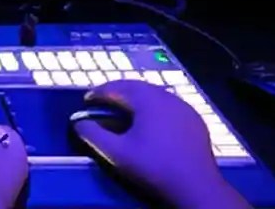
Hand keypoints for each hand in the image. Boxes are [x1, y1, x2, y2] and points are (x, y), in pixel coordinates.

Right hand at [73, 80, 249, 208]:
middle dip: (117, 92)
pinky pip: (169, 106)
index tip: (86, 100)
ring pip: (154, 95)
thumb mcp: (116, 153)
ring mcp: (184, 107)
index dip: (98, 93)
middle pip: (136, 87)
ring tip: (123, 111)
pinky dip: (154, 109)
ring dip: (136, 100)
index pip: (116, 87)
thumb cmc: (154, 166)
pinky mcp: (194, 120)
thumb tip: (78, 123)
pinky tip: (150, 123)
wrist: (196, 186)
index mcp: (147, 99)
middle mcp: (166, 96)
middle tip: (102, 102)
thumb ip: (93, 135)